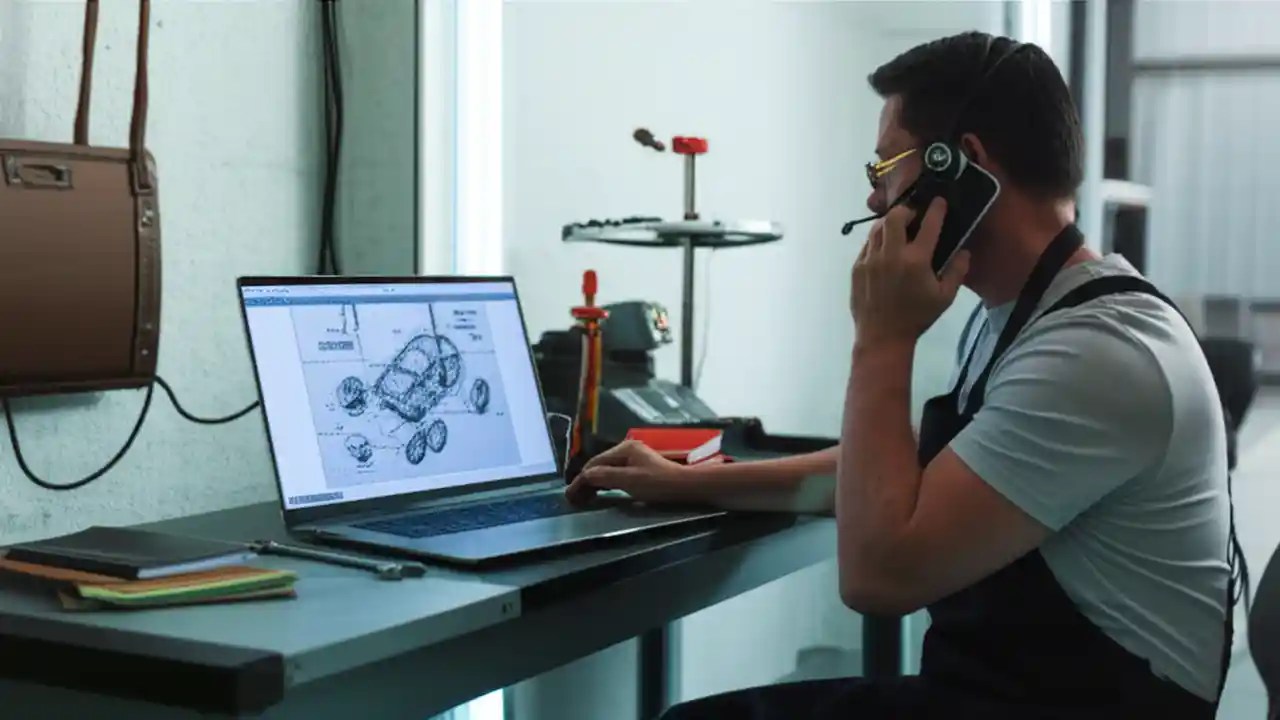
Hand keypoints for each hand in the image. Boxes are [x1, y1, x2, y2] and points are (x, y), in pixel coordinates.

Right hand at [565, 440, 685, 504]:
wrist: (685, 486)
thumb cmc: (658, 483)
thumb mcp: (629, 480)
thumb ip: (604, 477)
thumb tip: (583, 477)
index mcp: (624, 449)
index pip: (594, 463)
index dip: (580, 480)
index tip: (570, 496)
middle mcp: (627, 449)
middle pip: (599, 464)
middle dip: (585, 481)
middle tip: (574, 499)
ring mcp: (634, 457)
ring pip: (606, 469)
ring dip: (594, 483)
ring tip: (583, 498)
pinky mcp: (640, 467)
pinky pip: (615, 473)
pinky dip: (605, 482)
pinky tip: (601, 492)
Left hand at [851, 198, 969, 346]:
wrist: (882, 337)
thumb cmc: (917, 317)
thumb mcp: (944, 297)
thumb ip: (957, 271)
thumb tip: (964, 251)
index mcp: (916, 260)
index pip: (929, 224)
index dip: (936, 209)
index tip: (939, 201)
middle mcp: (891, 255)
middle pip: (894, 216)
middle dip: (906, 210)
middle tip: (913, 215)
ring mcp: (870, 260)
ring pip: (877, 228)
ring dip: (889, 223)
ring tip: (898, 229)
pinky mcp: (857, 267)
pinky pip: (867, 245)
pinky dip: (877, 241)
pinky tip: (884, 248)